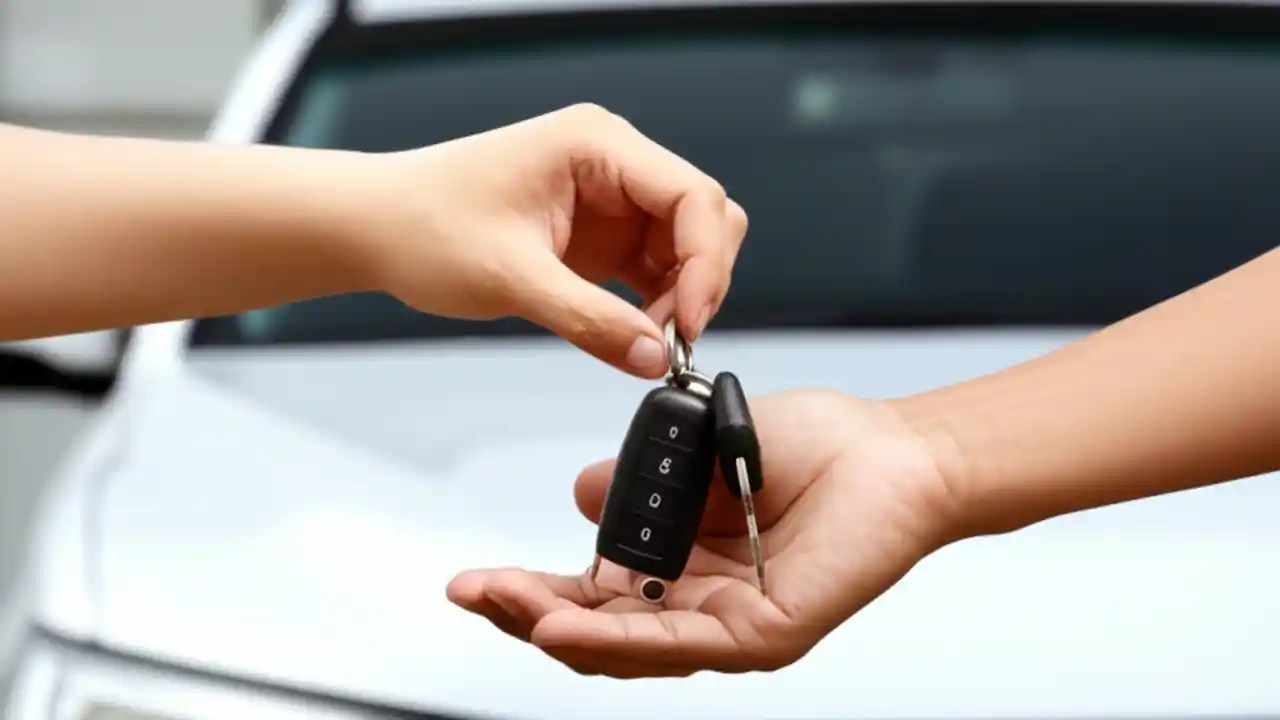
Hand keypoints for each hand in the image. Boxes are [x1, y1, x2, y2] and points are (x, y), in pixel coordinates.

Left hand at [359, 103, 747, 377]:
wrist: (376, 229)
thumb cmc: (423, 226)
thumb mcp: (510, 278)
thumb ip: (589, 321)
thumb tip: (655, 359)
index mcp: (596, 144)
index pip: (692, 194)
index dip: (705, 261)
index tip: (688, 322)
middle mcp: (612, 163)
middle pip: (702, 219)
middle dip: (697, 281)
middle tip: (669, 340)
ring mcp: (609, 200)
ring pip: (685, 249)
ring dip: (678, 299)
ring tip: (644, 343)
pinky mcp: (600, 236)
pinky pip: (655, 270)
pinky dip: (655, 307)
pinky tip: (633, 335)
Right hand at [446, 390, 964, 676]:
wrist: (893, 449)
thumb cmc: (818, 447)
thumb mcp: (700, 453)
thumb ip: (639, 481)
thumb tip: (580, 492)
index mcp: (680, 562)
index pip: (591, 591)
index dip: (532, 589)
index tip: (476, 576)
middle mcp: (698, 602)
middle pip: (597, 630)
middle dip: (526, 615)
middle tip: (471, 594)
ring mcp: (729, 626)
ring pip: (628, 649)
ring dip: (559, 631)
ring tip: (507, 608)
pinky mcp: (764, 634)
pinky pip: (682, 645)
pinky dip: (620, 640)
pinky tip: (567, 626)